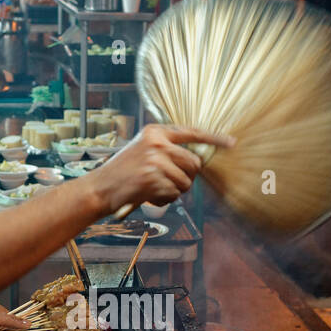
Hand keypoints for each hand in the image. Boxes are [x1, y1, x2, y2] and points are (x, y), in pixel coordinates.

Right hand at [91, 123, 235, 215]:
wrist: (100, 187)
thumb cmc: (123, 172)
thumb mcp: (143, 150)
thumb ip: (167, 150)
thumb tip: (197, 161)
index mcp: (156, 131)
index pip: (192, 132)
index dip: (214, 138)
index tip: (231, 143)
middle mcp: (157, 142)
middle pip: (194, 162)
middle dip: (188, 177)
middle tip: (171, 183)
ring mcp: (155, 159)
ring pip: (186, 181)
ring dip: (176, 190)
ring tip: (156, 190)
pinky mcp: (153, 178)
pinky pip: (174, 193)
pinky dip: (165, 199)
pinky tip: (150, 196)